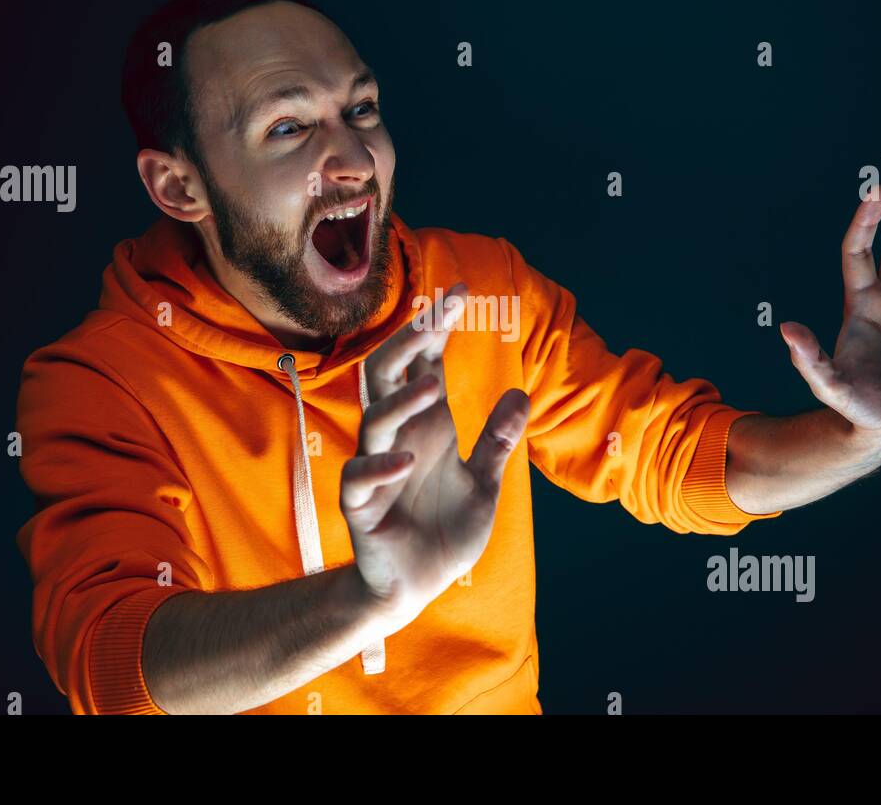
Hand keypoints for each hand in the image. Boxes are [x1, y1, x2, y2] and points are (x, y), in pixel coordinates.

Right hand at [337, 283, 530, 629]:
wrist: (417, 586)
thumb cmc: (445, 530)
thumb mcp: (484, 484)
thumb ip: (497, 441)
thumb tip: (521, 392)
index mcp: (427, 425)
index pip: (424, 363)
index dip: (436, 327)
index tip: (459, 293)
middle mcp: (398, 437)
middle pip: (389, 372)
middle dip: (410, 339)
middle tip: (438, 313)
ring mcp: (376, 467)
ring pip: (375, 418)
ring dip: (402, 400)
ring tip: (434, 387)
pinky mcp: (361, 506)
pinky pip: (359, 478)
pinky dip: (380, 466)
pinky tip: (406, 460)